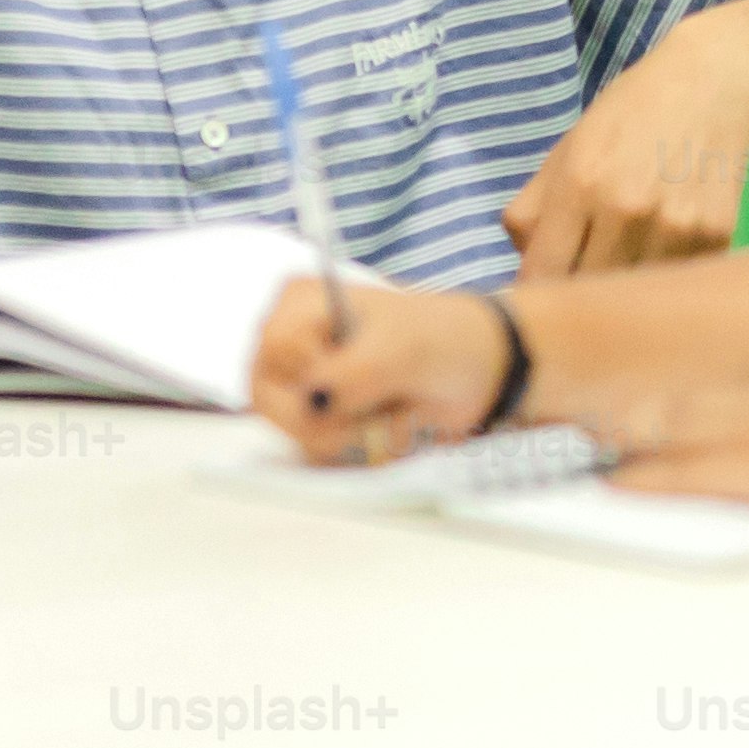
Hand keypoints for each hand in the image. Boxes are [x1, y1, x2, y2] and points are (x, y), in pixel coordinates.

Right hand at [250, 279, 513, 464]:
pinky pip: (311, 445)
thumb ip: (355, 373)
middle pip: (269, 397)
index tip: (359, 375)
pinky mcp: (319, 415)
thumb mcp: (403, 350)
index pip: (272, 351)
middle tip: (376, 407)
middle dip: (325, 415)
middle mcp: (289, 340)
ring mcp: (301, 380)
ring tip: (385, 409)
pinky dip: (349, 444)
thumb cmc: (442, 340)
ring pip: (291, 428)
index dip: (310, 375)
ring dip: (344, 431)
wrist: (479, 368)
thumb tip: (313, 404)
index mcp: (301, 302)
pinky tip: (381, 423)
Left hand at [503, 7, 748, 274]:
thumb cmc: (631, 114)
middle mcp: (627, 208)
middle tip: (585, 280)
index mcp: (580, 184)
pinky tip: (665, 248)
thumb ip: (531, 212)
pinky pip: (675, 281)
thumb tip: (524, 271)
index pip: (543, 275)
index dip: (537, 295)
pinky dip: (665, 279)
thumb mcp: (567, 149)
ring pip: (635, 296)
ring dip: (626, 292)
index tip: (541, 298)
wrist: (715, 82)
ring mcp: (676, 225)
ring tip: (627, 263)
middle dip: (580, 294)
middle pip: (589, 294)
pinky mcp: (717, 235)